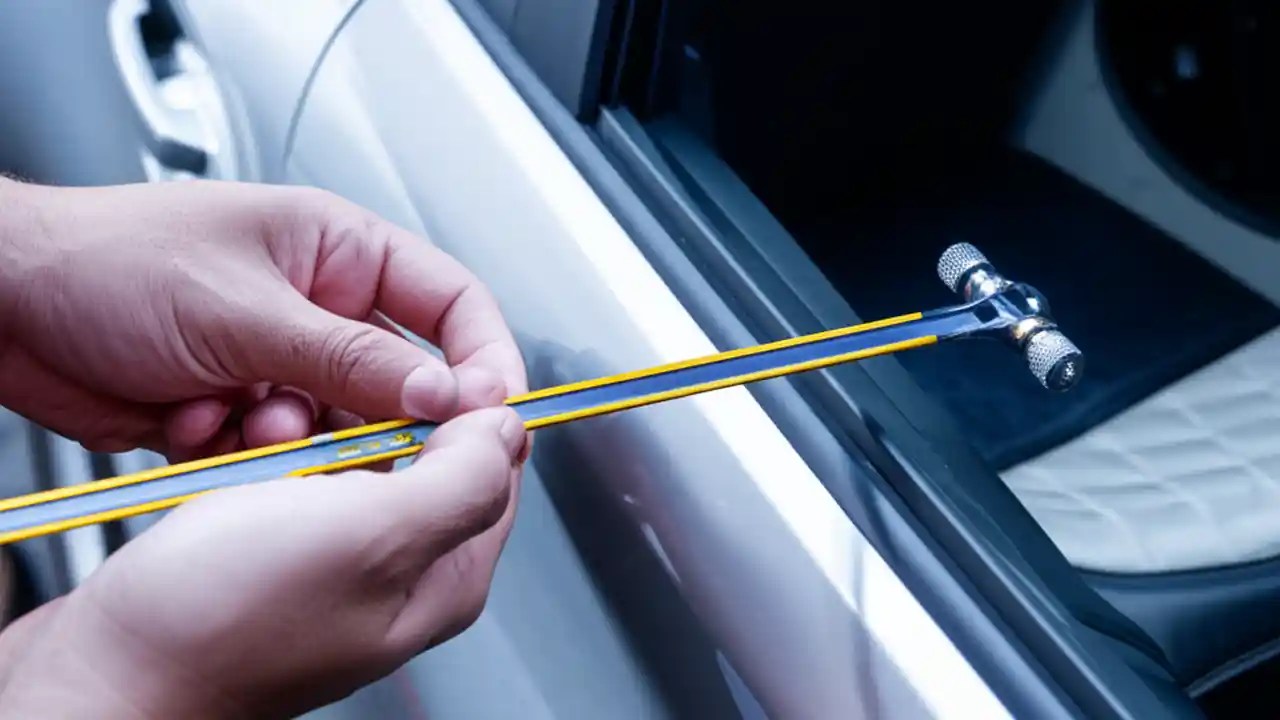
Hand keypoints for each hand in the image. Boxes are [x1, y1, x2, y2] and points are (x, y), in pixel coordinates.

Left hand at [0, 178, 526, 459]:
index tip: (492, 414)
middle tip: (363, 444)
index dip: (481, 359)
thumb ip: (352, 362)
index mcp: (340, 254)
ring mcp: (279, 364)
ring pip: (338, 430)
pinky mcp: (238, 412)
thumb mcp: (247, 311)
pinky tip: (192, 420)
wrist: (5, 307)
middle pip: (399, 381)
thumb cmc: (108, 261)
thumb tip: (443, 395)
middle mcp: (320, 310)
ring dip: (295, 440)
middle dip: (376, 419)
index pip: (450, 304)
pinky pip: (279, 455)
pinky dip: (241, 453)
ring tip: (244, 419)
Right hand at [0, 407, 524, 717]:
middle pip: (421, 453)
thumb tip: (509, 428)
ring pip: (350, 454)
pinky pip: (293, 473)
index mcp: (446, 576)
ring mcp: (334, 562)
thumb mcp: (372, 535)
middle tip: (324, 409)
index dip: (470, 406)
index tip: (425, 369)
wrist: (105, 673)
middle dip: (374, 412)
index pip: (497, 467)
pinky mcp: (274, 549)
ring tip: (269, 433)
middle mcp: (399, 571)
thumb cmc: (225, 618)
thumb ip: (460, 481)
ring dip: (315, 427)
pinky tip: (238, 454)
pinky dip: (270, 451)